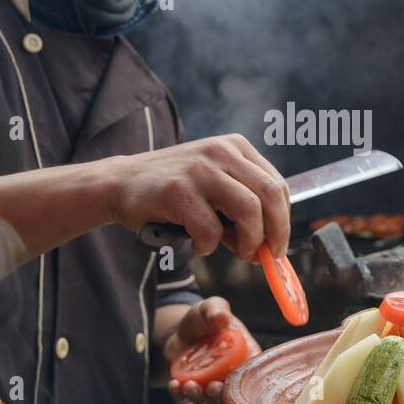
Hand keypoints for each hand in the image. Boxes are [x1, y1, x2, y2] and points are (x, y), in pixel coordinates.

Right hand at [100, 133, 289, 259]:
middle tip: (266, 256)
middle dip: (275, 233)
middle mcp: (221, 152)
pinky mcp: (179, 190)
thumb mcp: (212, 186)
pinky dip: (209, 246)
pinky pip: (211, 229)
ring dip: (248, 242)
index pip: (277, 184)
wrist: (120, 182)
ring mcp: (200, 169)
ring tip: (237, 253)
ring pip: (249, 211)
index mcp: (234, 147)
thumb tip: (270, 247)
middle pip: (271, 195)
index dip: (284, 219)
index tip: (278, 244)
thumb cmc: (172, 191)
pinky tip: (197, 245)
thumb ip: (241, 209)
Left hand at [165, 297, 259, 403]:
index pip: (252, 371)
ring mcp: (214, 386)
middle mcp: (233, 375)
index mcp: (246, 354)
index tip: (234, 378)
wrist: (179, 332)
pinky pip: (190, 401)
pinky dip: (182, 397)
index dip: (246, 379)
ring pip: (210, 401)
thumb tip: (221, 316)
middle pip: (233, 392)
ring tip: (189, 386)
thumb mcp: (209, 308)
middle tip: (212, 387)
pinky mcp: (196, 393)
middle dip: (222, 393)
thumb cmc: (202, 319)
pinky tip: (174, 386)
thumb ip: (216, 309)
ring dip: (200, 397)